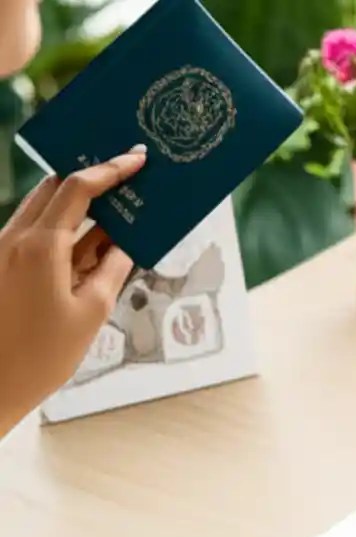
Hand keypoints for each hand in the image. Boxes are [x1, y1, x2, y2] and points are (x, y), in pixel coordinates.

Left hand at [0, 147, 146, 434]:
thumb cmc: (41, 355)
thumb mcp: (92, 312)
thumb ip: (112, 268)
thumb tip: (125, 242)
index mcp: (39, 246)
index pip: (78, 189)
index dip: (111, 170)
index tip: (138, 159)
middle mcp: (13, 239)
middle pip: (55, 189)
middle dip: (92, 180)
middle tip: (128, 179)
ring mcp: (1, 251)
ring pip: (43, 211)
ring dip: (79, 209)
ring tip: (116, 216)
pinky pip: (35, 236)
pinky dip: (64, 233)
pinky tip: (91, 249)